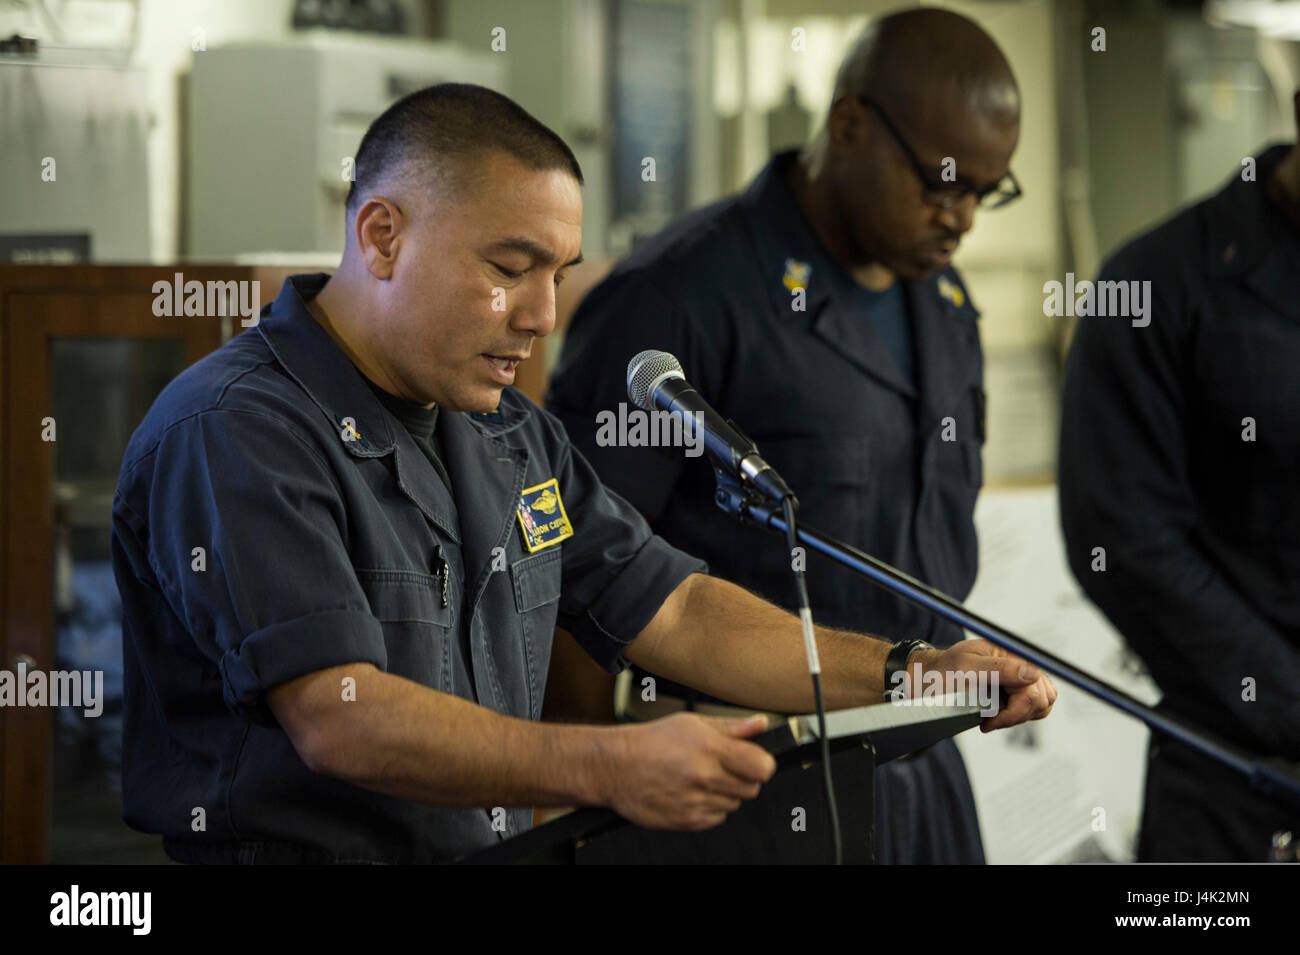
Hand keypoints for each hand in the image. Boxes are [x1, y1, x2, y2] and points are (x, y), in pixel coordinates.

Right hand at [598, 712, 776, 829]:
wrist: (616, 767)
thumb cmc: (652, 741)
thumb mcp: (692, 723)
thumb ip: (732, 727)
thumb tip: (762, 724)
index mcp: (710, 748)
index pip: (762, 766)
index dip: (761, 764)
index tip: (754, 760)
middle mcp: (705, 776)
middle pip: (752, 788)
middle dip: (743, 777)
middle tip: (721, 767)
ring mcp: (696, 801)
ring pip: (734, 804)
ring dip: (724, 793)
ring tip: (699, 778)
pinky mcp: (687, 821)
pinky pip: (717, 818)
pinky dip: (709, 808)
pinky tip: (691, 792)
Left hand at [910, 639, 1057, 731]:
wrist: (928, 680)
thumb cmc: (942, 671)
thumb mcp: (965, 668)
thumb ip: (999, 669)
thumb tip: (1032, 673)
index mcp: (1009, 654)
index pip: (1034, 686)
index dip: (1017, 708)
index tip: (993, 718)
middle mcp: (1018, 665)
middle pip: (1042, 698)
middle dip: (1016, 715)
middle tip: (990, 719)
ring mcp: (1018, 679)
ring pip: (1042, 705)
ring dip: (1018, 717)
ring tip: (993, 717)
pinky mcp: (1016, 691)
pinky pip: (1033, 709)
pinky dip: (1018, 717)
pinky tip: (996, 716)